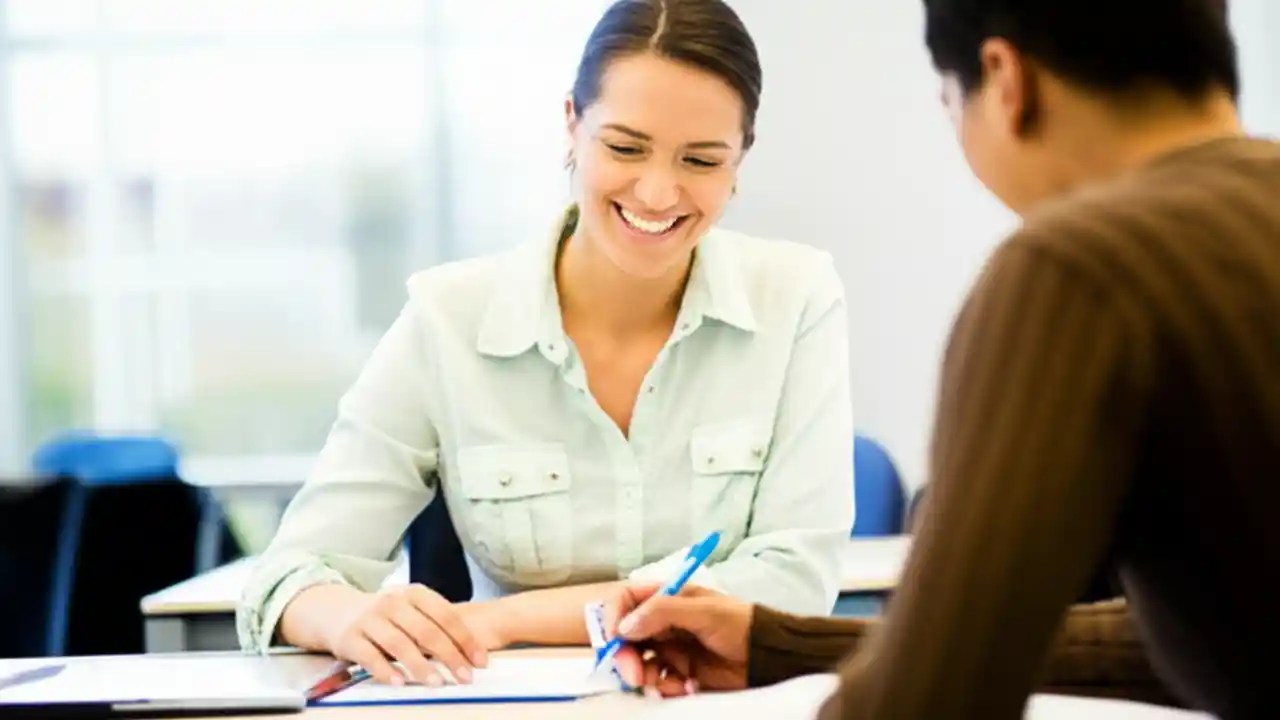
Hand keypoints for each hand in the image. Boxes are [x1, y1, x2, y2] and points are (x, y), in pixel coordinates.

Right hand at [321, 583, 491, 686]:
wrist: (338, 611)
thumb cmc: (386, 615)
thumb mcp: (411, 609)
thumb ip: (435, 624)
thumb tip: (472, 653)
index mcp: (414, 593)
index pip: (446, 615)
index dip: (466, 639)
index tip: (480, 662)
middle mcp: (393, 602)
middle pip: (426, 631)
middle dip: (450, 656)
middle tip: (465, 677)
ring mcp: (370, 619)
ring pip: (399, 643)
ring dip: (421, 666)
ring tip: (437, 683)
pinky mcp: (350, 638)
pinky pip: (370, 656)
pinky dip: (386, 670)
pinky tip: (400, 683)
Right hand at [603, 582, 752, 697]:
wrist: (768, 656)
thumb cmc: (740, 624)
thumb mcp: (703, 612)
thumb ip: (662, 612)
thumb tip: (624, 627)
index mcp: (668, 597)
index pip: (627, 599)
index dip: (614, 617)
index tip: (613, 640)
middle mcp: (664, 621)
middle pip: (627, 636)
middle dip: (625, 656)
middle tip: (634, 676)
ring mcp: (672, 647)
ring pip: (640, 661)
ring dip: (644, 675)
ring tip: (662, 686)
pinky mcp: (681, 671)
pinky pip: (659, 681)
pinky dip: (665, 687)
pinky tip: (686, 687)